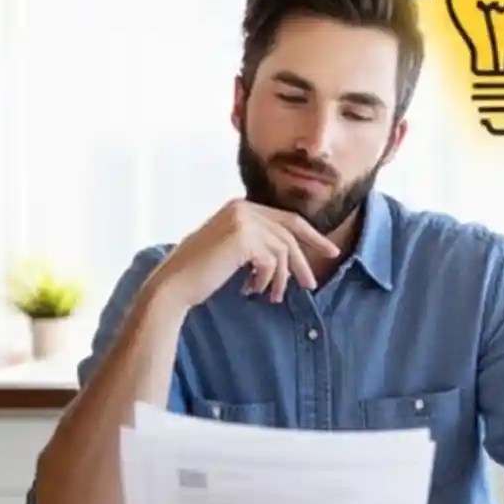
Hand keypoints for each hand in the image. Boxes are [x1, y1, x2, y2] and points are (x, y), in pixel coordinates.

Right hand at [149, 199, 339, 308]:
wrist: (173, 284)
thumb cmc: (200, 273)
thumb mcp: (231, 251)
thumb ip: (257, 244)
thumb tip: (288, 256)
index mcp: (240, 206)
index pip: (286, 219)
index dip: (312, 236)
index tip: (330, 252)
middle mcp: (242, 207)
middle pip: (290, 233)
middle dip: (303, 261)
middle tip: (312, 285)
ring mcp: (243, 220)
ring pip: (282, 250)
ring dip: (280, 279)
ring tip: (272, 297)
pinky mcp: (243, 238)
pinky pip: (271, 262)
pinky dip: (265, 280)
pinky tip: (251, 290)